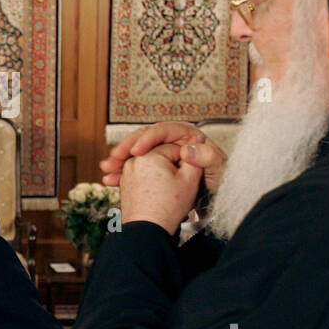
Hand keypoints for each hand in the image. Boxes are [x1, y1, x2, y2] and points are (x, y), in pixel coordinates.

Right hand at [101, 121, 226, 199]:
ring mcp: (162, 156)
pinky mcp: (155, 169)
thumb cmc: (221, 181)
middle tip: (115, 157)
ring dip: (119, 161)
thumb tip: (187, 148)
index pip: (163, 130)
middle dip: (127, 147)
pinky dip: (122, 174)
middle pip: (144, 139)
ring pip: (136, 154)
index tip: (137, 151)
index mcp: (187, 136)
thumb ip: (207, 158)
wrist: (218, 198)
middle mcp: (172, 143)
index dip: (147, 138)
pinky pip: (135, 168)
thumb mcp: (219, 169)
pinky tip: (111, 180)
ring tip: (107, 170)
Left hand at [119, 143, 203, 235]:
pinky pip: (142, 175)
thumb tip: (194, 144)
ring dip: (161, 174)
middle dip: (172, 167)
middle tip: (179, 183)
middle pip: (161, 155)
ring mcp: (127, 172)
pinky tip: (157, 192)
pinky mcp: (124, 183)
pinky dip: (150, 181)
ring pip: (151, 165)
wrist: (146, 231)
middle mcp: (134, 160)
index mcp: (150, 155)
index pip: (175, 148)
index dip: (186, 161)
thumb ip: (194, 159)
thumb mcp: (190, 181)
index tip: (188, 174)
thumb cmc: (168, 208)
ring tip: (168, 190)